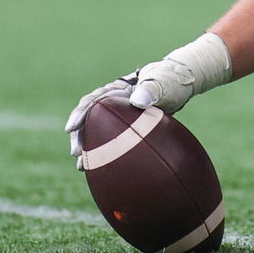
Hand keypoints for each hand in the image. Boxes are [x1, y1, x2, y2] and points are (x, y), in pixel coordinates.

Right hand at [64, 33, 232, 166]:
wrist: (182, 85)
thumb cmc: (171, 81)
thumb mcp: (163, 82)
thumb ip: (151, 89)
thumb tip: (137, 101)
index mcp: (117, 90)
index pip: (92, 101)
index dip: (79, 114)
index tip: (71, 128)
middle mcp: (113, 103)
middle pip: (90, 120)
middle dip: (80, 137)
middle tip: (78, 154)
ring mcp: (120, 116)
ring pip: (98, 133)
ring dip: (90, 149)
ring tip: (82, 168)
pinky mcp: (128, 127)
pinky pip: (114, 141)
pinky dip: (108, 154)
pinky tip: (105, 171)